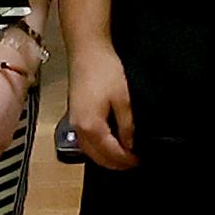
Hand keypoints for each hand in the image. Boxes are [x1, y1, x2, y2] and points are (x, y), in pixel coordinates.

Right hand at [68, 40, 139, 169]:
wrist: (87, 51)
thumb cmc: (104, 70)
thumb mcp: (123, 100)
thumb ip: (127, 126)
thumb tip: (130, 145)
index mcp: (91, 127)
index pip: (111, 154)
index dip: (127, 160)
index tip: (140, 160)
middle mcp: (78, 129)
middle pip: (98, 158)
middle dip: (116, 163)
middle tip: (134, 162)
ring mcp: (74, 123)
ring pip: (90, 152)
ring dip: (106, 157)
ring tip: (124, 156)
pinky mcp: (74, 116)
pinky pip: (85, 142)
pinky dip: (98, 148)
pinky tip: (110, 144)